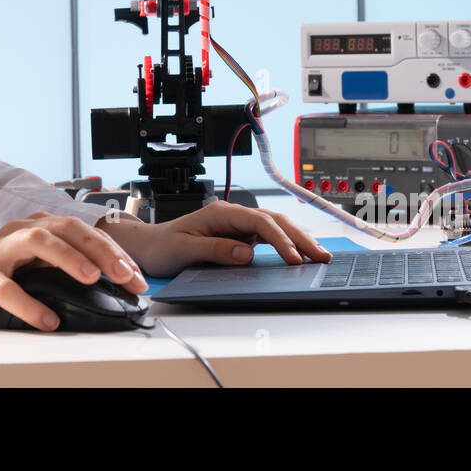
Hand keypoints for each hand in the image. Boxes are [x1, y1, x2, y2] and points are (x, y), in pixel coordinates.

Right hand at [0, 211, 147, 329]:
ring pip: (37, 243)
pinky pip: (6, 288)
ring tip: (92, 278)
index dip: (116, 252)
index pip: (85, 232)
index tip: (139, 278)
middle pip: (67, 229)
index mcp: (38, 227)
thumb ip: (65, 268)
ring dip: (68, 258)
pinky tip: (49, 321)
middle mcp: (20, 232)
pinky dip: (29, 304)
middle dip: (102, 250)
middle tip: (127, 275)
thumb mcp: (34, 268)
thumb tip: (113, 287)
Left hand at [96, 200, 331, 277]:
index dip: (279, 239)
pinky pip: (268, 237)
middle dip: (299, 237)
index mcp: (220, 212)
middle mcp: (232, 215)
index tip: (292, 257)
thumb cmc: (163, 246)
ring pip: (276, 227)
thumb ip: (216, 249)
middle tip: (321, 256)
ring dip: (298, 239)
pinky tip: (300, 255)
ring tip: (320, 256)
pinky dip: (287, 245)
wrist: (149, 246)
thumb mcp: (185, 249)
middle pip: (274, 220)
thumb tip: (247, 254)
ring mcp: (237, 225)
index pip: (259, 221)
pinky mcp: (239, 236)